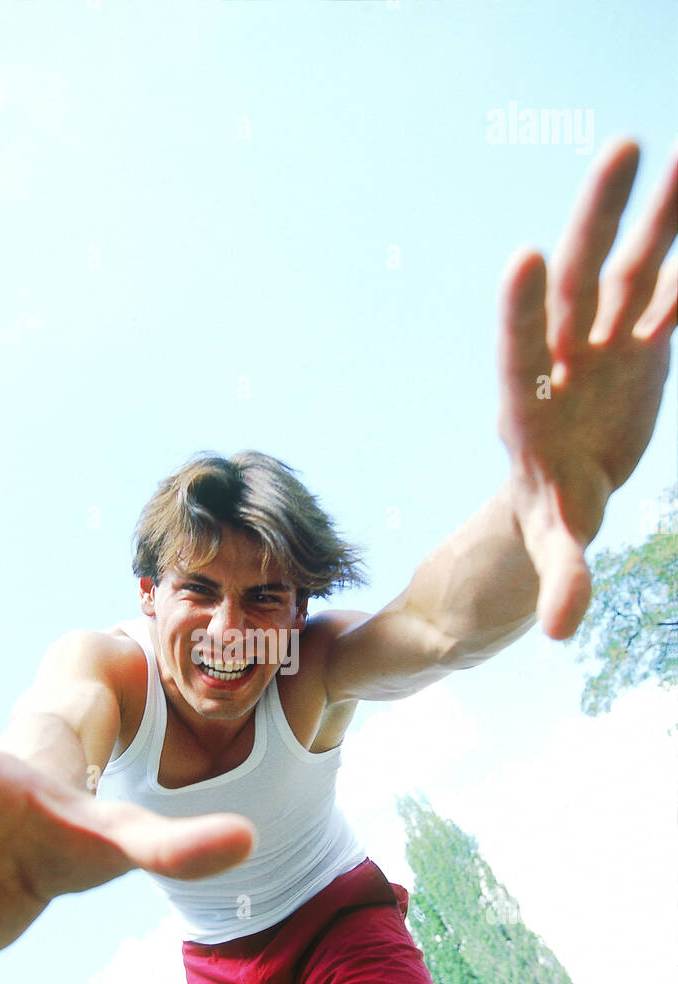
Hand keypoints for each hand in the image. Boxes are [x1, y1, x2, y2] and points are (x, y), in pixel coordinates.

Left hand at [497, 137, 676, 639]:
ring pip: (632, 273)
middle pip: (580, 284)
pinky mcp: (640, 347)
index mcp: (528, 405)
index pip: (520, 350)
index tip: (526, 259)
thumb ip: (560, 576)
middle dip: (597, 222)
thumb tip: (558, 630)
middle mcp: (563, 360)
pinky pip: (670, 296)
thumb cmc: (548, 516)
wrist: (567, 486)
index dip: (523, 310)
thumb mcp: (552, 546)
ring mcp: (604, 345)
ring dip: (657, 217)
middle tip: (618, 153)